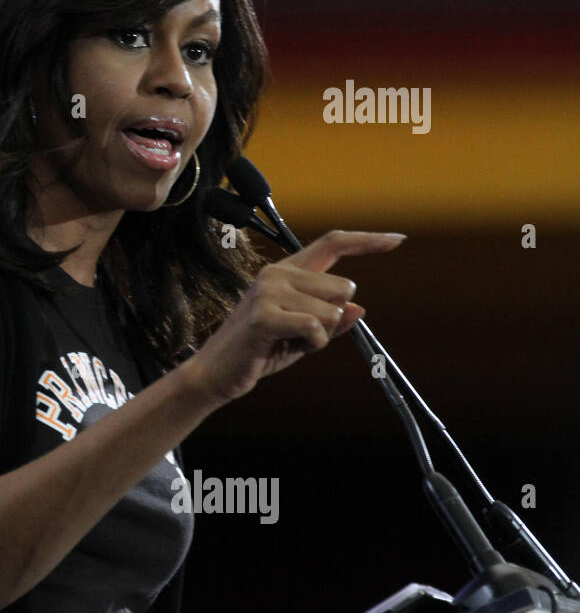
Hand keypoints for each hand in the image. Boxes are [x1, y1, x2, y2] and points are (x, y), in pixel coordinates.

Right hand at [179, 230, 405, 405]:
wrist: (215, 373)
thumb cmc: (259, 351)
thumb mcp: (302, 335)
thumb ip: (329, 320)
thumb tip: (358, 308)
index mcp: (285, 271)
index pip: (332, 244)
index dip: (367, 241)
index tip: (397, 239)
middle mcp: (276, 273)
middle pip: (343, 287)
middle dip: (334, 318)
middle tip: (301, 335)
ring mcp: (268, 292)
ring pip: (331, 311)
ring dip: (321, 336)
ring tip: (289, 342)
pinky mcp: (264, 316)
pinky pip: (315, 327)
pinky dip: (312, 344)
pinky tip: (288, 347)